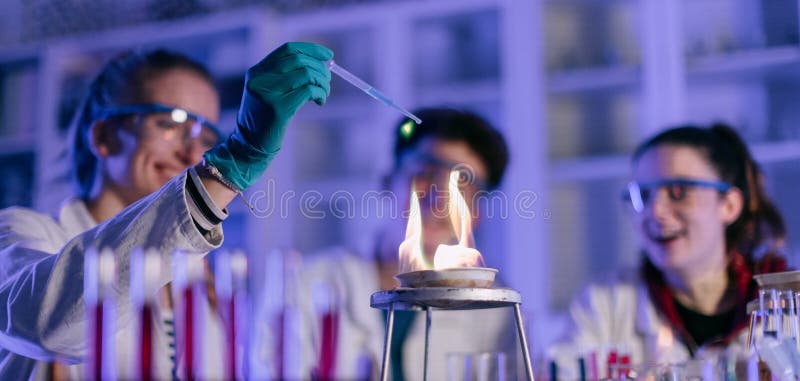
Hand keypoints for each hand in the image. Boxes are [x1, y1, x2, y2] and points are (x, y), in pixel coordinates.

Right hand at [204, 42, 332, 190]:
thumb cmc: (264, 120)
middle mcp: (260, 78)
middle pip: (299, 60)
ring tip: (324, 93)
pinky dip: (320, 94)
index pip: (288, 49)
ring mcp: (268, 92)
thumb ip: (285, 77)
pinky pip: (308, 91)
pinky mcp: (278, 108)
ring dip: (322, 82)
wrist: (249, 146)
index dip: (311, 49)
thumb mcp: (268, 92)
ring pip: (306, 74)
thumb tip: (319, 65)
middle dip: (320, 69)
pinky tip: (320, 101)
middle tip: (327, 81)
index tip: (328, 55)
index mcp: (257, 71)